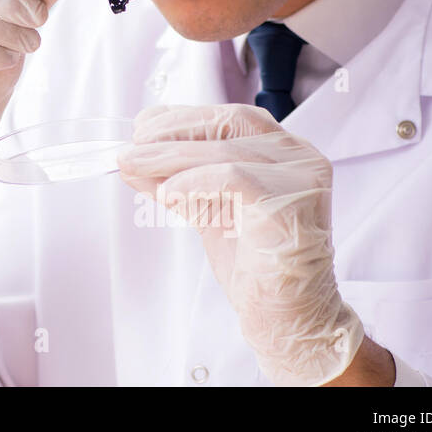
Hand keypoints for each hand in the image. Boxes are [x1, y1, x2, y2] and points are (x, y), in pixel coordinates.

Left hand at [116, 103, 363, 385]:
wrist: (286, 313)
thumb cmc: (253, 262)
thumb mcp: (205, 208)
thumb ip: (175, 179)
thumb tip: (131, 158)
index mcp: (282, 149)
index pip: (227, 117)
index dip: (180, 118)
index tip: (140, 130)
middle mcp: (297, 155)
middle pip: (227, 123)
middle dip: (171, 131)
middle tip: (130, 149)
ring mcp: (301, 178)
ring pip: (225, 150)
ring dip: (169, 157)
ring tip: (134, 166)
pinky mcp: (292, 204)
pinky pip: (234, 177)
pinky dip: (193, 182)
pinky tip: (168, 194)